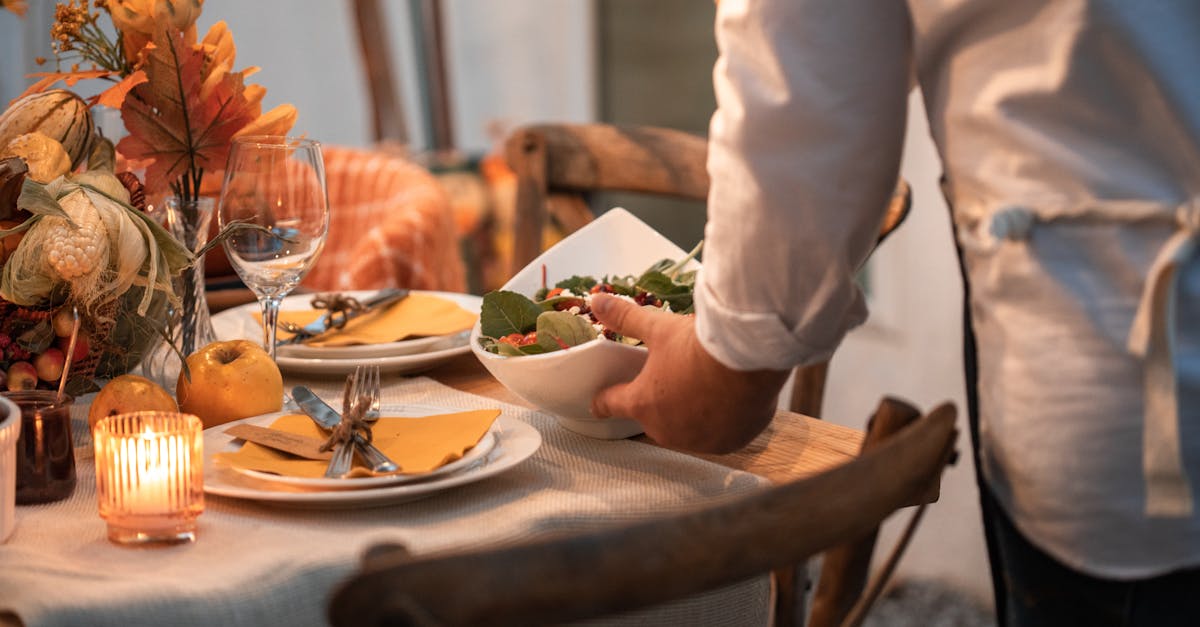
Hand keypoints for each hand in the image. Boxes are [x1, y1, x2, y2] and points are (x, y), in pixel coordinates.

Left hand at [590, 294, 790, 453]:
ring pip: (687, 430)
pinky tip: (728, 402)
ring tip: (702, 391)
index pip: (612, 405)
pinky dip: (721, 422)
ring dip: (690, 416)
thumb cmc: (700, 345)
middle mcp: (668, 429)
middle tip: (670, 383)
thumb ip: (626, 318)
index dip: (604, 402)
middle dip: (659, 404)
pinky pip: (720, 435)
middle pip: (653, 419)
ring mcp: (701, 440)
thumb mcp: (659, 328)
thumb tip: (597, 302)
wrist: (751, 358)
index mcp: (643, 403)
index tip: (598, 404)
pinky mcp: (730, 441)